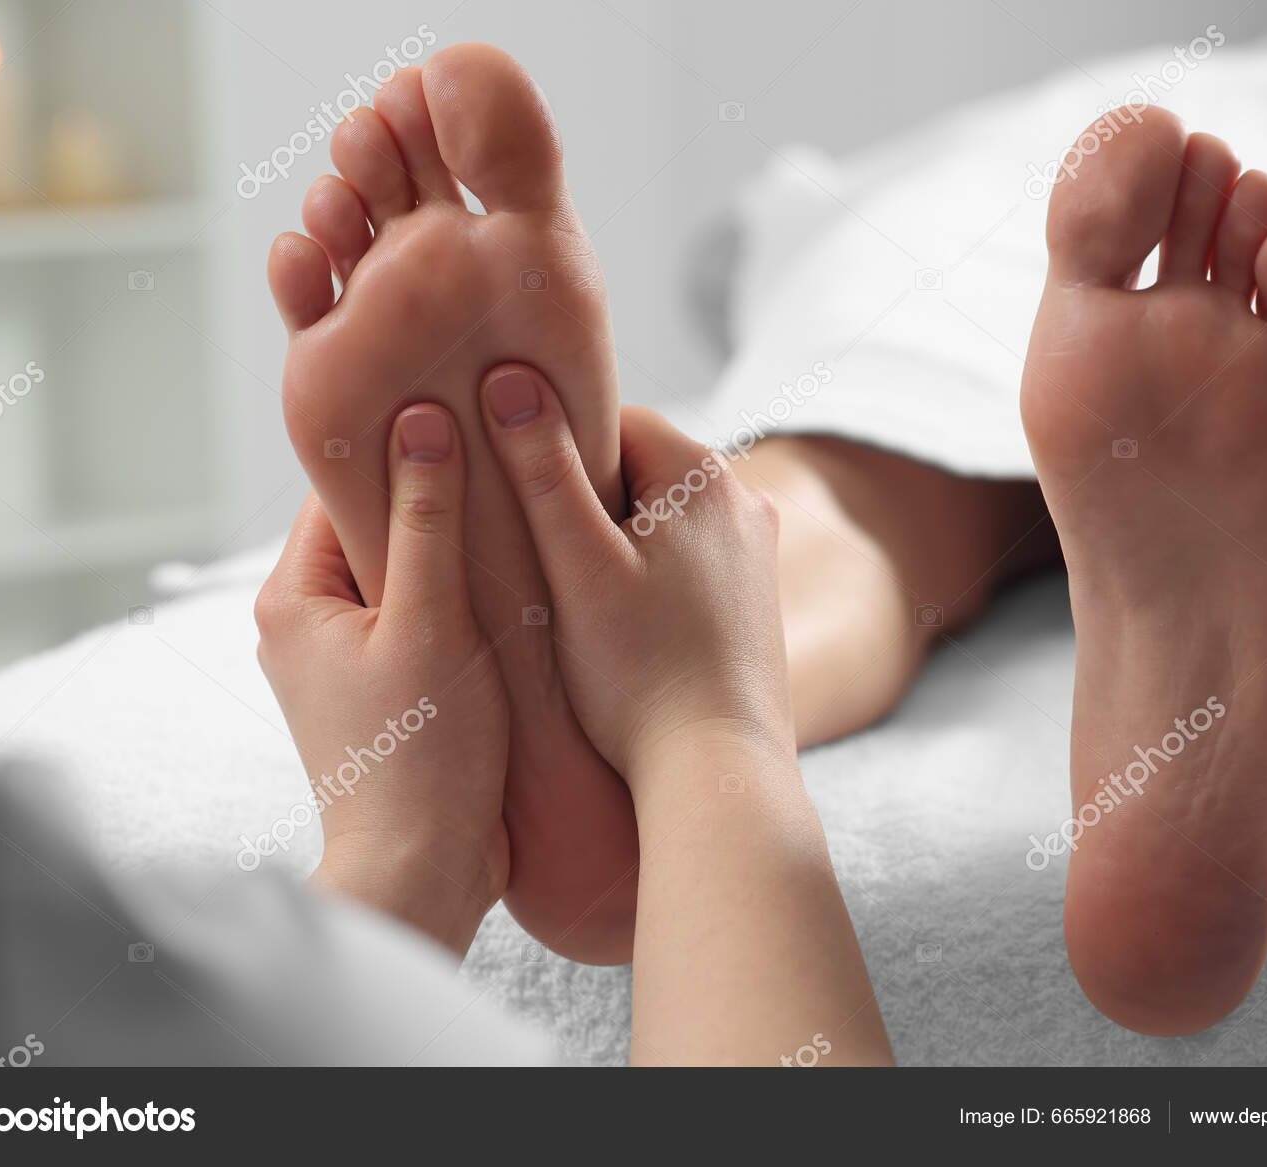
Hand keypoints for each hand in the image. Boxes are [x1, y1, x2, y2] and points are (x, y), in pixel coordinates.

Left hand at [254, 405, 508, 958]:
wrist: (423, 871)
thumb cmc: (423, 757)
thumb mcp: (430, 624)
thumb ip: (427, 522)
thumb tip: (420, 423)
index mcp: (293, 599)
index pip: (341, 490)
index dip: (400, 450)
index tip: (461, 417)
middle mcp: (305, 626)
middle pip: (372, 529)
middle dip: (432, 500)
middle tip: (499, 463)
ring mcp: (342, 662)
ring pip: (401, 576)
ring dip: (452, 554)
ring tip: (512, 522)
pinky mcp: (382, 691)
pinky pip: (417, 620)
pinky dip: (456, 602)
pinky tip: (510, 590)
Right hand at [479, 363, 792, 781]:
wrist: (716, 771)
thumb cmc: (640, 673)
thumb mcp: (577, 564)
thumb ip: (543, 470)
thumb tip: (510, 379)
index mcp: (705, 475)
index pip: (612, 420)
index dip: (552, 448)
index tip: (511, 493)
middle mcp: (745, 501)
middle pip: (637, 467)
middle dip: (582, 495)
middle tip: (530, 549)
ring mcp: (756, 553)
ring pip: (658, 516)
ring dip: (612, 538)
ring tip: (567, 590)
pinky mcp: (755, 599)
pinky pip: (684, 558)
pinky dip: (644, 573)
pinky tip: (613, 620)